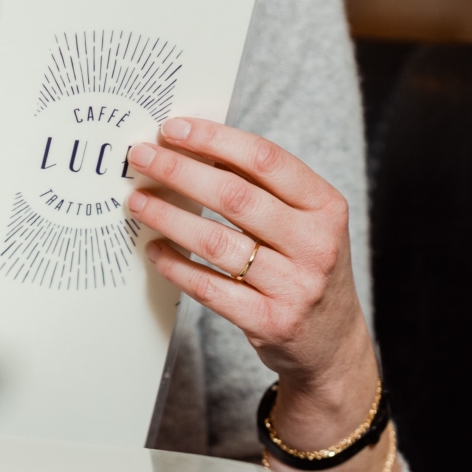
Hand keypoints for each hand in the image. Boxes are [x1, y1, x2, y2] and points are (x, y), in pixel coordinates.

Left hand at [126, 118, 377, 445]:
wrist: (332, 342)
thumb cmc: (307, 268)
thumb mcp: (305, 222)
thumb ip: (264, 189)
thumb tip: (195, 149)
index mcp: (326, 206)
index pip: (266, 159)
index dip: (215, 140)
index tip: (174, 129)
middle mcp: (315, 244)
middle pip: (235, 197)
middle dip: (179, 171)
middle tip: (142, 157)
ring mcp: (295, 287)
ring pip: (216, 242)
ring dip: (169, 217)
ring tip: (139, 202)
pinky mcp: (270, 322)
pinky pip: (209, 287)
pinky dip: (176, 265)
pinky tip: (156, 249)